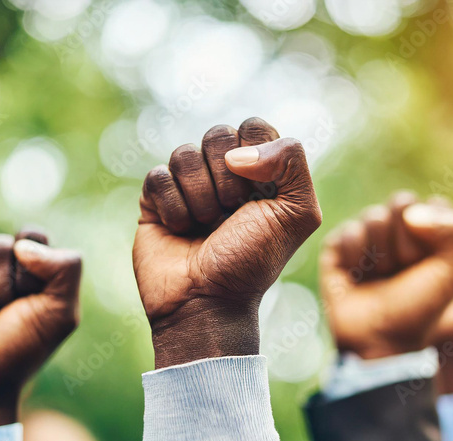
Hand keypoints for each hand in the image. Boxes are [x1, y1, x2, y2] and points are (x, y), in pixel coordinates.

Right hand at [0, 229, 81, 440]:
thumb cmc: (21, 351)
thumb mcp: (61, 314)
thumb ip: (66, 268)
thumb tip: (22, 245)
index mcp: (36, 274)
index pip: (32, 235)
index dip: (30, 259)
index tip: (31, 290)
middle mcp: (3, 273)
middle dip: (2, 282)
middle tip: (4, 312)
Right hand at [132, 117, 321, 367]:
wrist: (207, 301)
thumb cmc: (252, 261)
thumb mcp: (297, 213)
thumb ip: (292, 160)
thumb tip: (236, 153)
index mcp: (261, 170)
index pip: (253, 126)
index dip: (255, 158)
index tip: (258, 197)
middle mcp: (224, 173)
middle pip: (217, 135)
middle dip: (226, 181)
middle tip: (230, 216)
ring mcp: (188, 185)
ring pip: (183, 155)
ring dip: (199, 199)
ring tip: (205, 228)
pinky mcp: (155, 199)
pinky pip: (158, 177)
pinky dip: (173, 209)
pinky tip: (180, 231)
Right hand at [320, 193, 452, 359]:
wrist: (379, 338)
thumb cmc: (420, 309)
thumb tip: (410, 211)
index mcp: (428, 233)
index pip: (431, 203)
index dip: (432, 233)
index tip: (429, 264)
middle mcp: (397, 232)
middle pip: (400, 201)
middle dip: (405, 239)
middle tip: (403, 268)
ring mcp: (368, 238)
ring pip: (373, 216)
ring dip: (379, 251)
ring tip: (380, 275)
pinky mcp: (339, 248)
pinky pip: (348, 231)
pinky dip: (355, 256)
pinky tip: (357, 276)